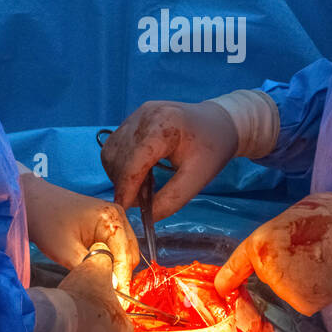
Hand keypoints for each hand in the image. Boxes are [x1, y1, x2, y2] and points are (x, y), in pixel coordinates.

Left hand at [22, 173, 141, 294]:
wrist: (34, 203)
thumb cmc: (47, 223)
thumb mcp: (65, 250)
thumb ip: (90, 268)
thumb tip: (112, 286)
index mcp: (111, 218)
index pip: (126, 255)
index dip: (123, 279)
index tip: (120, 302)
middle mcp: (119, 216)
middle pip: (130, 254)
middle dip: (121, 275)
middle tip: (109, 296)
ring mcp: (116, 218)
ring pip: (126, 252)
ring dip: (117, 268)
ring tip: (104, 286)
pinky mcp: (108, 224)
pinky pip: (118, 247)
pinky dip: (112, 261)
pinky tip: (99, 271)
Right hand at [54, 256, 133, 331]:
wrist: (59, 323)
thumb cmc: (81, 297)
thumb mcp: (95, 268)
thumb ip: (103, 260)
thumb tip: (105, 252)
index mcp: (125, 326)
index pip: (117, 318)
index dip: (102, 311)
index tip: (88, 308)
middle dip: (94, 329)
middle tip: (78, 319)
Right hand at [101, 100, 238, 219]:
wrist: (220, 123)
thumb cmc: (213, 148)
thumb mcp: (199, 178)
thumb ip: (173, 199)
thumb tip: (148, 216)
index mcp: (163, 125)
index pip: (133, 160)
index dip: (126, 187)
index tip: (123, 210)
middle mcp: (144, 115)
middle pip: (118, 157)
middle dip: (124, 183)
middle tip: (142, 201)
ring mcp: (136, 115)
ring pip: (111, 152)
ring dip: (120, 175)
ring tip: (144, 186)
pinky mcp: (132, 120)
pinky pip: (115, 146)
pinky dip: (121, 165)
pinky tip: (141, 173)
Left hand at [214, 194, 331, 315]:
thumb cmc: (330, 215)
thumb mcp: (293, 214)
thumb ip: (279, 233)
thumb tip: (281, 245)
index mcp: (260, 244)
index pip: (237, 265)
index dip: (228, 278)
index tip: (222, 288)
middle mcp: (267, 270)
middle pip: (271, 275)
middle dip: (286, 267)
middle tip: (310, 250)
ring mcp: (285, 290)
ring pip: (290, 289)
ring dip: (302, 281)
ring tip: (322, 261)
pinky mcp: (304, 305)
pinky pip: (306, 299)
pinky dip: (315, 291)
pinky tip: (328, 276)